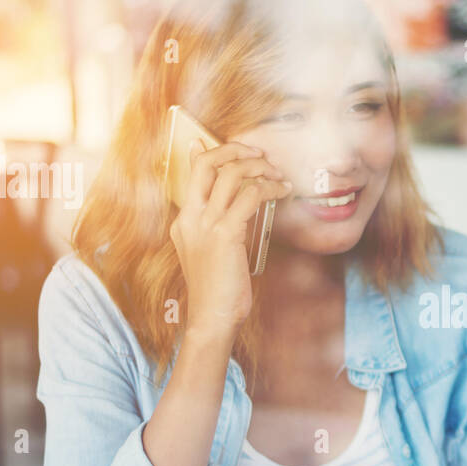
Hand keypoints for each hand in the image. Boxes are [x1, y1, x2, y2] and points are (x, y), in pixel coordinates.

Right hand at [169, 139, 290, 341]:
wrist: (212, 318)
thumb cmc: (218, 289)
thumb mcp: (211, 253)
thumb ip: (218, 226)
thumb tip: (235, 203)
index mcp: (184, 221)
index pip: (194, 171)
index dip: (216, 150)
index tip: (241, 148)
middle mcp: (190, 217)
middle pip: (207, 163)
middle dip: (237, 150)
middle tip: (262, 155)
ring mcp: (205, 225)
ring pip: (231, 174)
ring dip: (259, 167)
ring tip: (277, 174)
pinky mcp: (224, 234)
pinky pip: (249, 196)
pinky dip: (269, 188)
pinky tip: (282, 192)